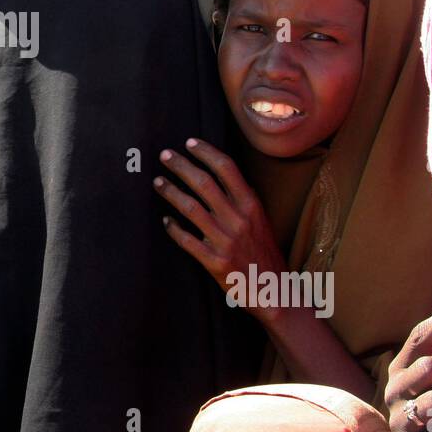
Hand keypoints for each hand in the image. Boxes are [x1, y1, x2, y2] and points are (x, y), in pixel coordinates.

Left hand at [155, 137, 286, 323]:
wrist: (274, 289)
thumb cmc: (263, 251)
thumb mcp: (260, 219)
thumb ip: (241, 199)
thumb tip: (216, 174)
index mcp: (251, 205)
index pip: (227, 168)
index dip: (206, 152)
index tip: (189, 142)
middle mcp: (238, 219)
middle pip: (204, 183)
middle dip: (181, 166)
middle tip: (165, 155)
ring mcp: (226, 240)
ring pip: (190, 208)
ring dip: (171, 192)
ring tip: (158, 182)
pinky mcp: (215, 261)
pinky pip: (187, 240)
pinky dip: (173, 228)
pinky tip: (166, 221)